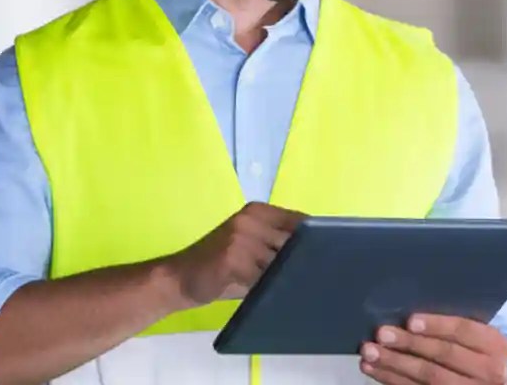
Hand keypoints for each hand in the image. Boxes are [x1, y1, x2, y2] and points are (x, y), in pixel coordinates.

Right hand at [161, 202, 304, 306]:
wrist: (179, 277)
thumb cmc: (220, 267)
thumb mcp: (250, 248)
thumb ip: (277, 246)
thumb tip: (318, 256)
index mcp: (257, 211)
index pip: (300, 221)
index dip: (318, 240)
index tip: (327, 259)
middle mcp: (251, 218)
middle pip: (296, 241)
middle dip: (305, 261)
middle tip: (311, 280)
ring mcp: (242, 237)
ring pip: (282, 262)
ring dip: (287, 279)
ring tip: (286, 290)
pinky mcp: (234, 258)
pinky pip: (264, 278)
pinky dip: (269, 290)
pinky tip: (266, 296)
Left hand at [360, 314, 506, 383]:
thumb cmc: (476, 351)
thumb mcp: (478, 336)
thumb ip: (453, 325)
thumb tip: (407, 308)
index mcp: (495, 346)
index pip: (465, 331)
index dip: (437, 325)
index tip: (410, 321)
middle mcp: (489, 372)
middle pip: (445, 356)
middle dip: (410, 344)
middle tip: (382, 334)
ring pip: (430, 378)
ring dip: (394, 364)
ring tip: (369, 352)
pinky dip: (391, 379)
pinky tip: (373, 369)